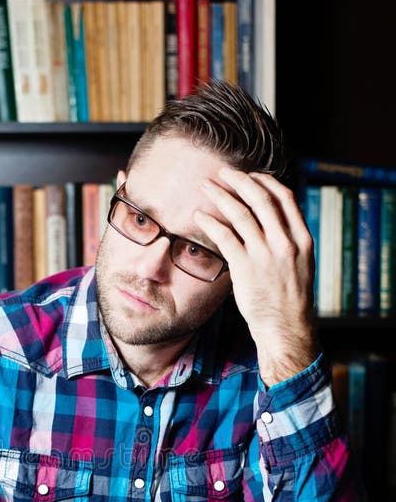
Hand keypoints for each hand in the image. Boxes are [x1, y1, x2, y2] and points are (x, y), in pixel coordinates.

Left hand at [196, 167, 317, 385]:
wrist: (285, 328)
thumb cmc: (289, 299)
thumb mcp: (299, 264)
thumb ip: (287, 240)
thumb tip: (270, 221)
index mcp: (302, 238)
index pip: (284, 197)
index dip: (265, 181)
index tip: (250, 175)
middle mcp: (285, 242)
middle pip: (261, 198)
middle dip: (240, 180)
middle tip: (222, 173)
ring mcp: (265, 254)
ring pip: (241, 213)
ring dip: (221, 196)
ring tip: (206, 188)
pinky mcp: (245, 267)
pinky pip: (225, 236)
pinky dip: (211, 222)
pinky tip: (200, 216)